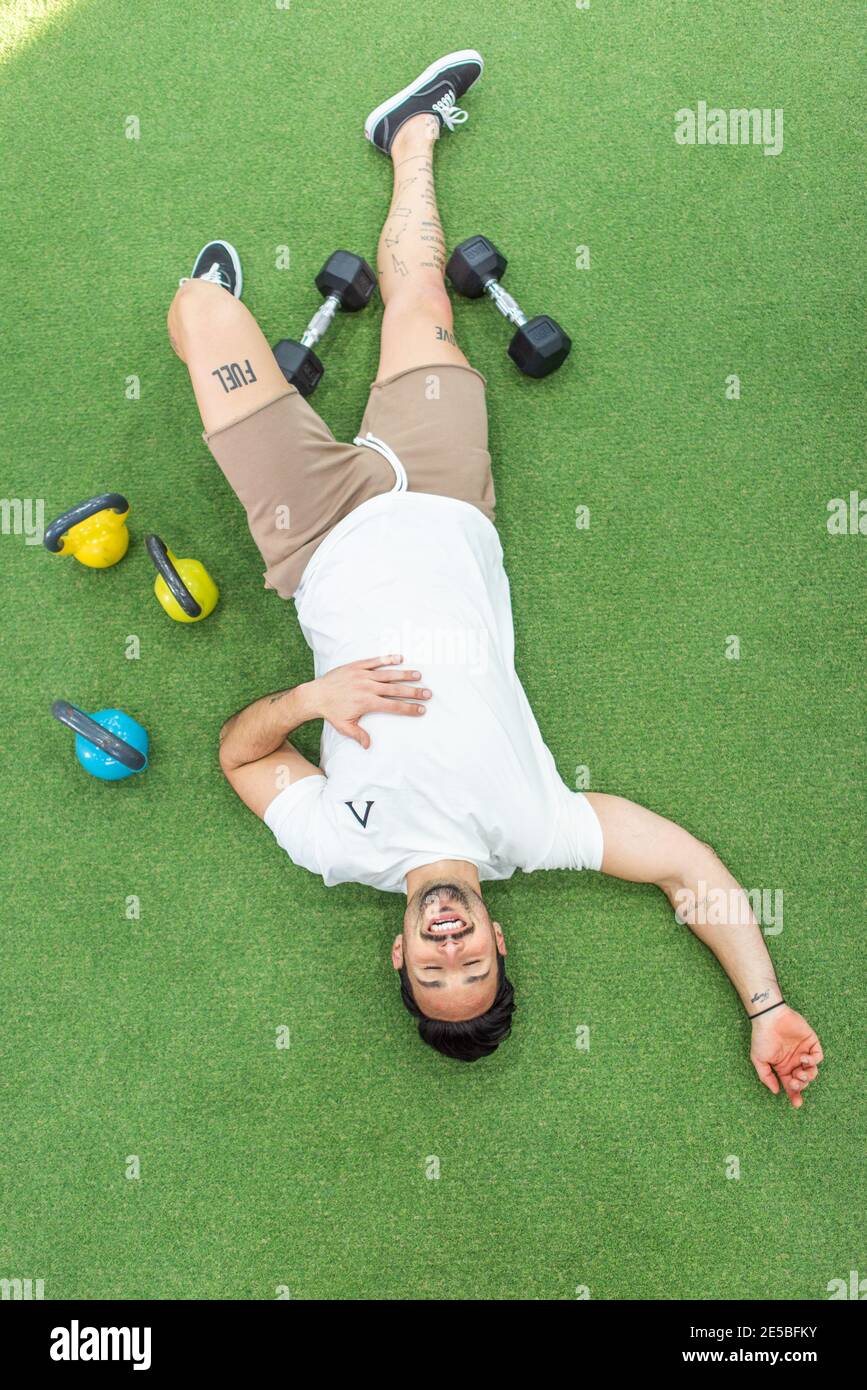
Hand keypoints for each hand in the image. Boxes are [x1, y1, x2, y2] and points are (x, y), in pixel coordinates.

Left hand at [310, 654, 429, 748]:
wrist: (315, 695)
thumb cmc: (330, 712)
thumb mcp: (344, 727)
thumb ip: (358, 735)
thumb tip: (368, 746)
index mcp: (367, 703)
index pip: (393, 706)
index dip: (409, 708)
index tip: (422, 709)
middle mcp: (368, 687)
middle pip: (396, 690)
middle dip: (414, 692)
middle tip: (428, 693)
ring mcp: (363, 675)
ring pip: (388, 674)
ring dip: (404, 674)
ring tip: (419, 675)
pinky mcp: (356, 666)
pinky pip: (374, 661)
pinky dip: (387, 659)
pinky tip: (400, 658)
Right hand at [750, 1005, 823, 1107]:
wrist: (769, 1017)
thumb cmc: (762, 1037)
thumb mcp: (758, 1059)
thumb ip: (766, 1076)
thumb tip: (776, 1091)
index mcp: (783, 1067)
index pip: (791, 1085)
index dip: (795, 1095)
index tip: (797, 1104)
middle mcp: (794, 1062)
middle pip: (803, 1081)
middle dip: (800, 1085)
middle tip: (794, 1082)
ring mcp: (803, 1052)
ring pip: (813, 1072)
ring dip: (808, 1076)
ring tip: (799, 1072)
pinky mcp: (811, 1042)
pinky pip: (818, 1057)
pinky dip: (813, 1061)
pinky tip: (804, 1059)